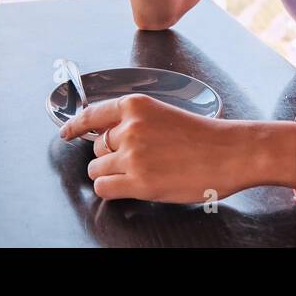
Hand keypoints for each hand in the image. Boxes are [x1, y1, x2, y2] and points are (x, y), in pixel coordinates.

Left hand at [57, 94, 254, 202]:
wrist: (229, 152)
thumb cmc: (202, 135)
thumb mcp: (162, 114)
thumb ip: (134, 122)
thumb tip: (107, 138)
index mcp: (135, 106)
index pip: (91, 115)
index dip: (74, 126)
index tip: (66, 133)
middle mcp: (129, 128)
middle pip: (96, 147)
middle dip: (108, 156)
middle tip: (133, 161)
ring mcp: (133, 155)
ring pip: (97, 169)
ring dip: (110, 174)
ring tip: (134, 175)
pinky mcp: (139, 182)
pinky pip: (104, 188)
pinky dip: (111, 189)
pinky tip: (128, 187)